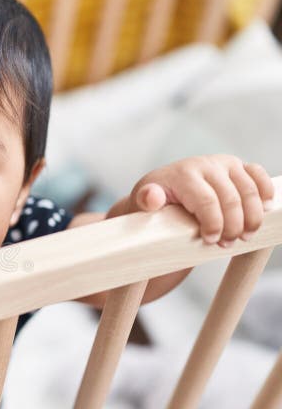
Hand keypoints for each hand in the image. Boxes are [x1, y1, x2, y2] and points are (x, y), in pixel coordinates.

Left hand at [115, 155, 275, 247]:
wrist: (162, 190)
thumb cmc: (154, 202)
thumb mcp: (141, 203)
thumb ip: (146, 200)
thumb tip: (152, 197)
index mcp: (184, 174)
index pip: (207, 201)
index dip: (214, 224)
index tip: (211, 241)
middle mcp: (206, 165)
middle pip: (232, 198)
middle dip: (233, 226)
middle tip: (227, 244)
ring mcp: (224, 164)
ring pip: (250, 190)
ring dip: (252, 217)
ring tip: (245, 237)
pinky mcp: (238, 167)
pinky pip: (258, 175)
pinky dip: (265, 193)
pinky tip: (266, 209)